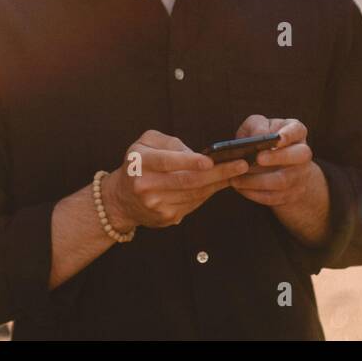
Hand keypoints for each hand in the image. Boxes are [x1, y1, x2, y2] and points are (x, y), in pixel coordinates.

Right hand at [103, 130, 248, 230]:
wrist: (121, 199)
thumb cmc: (138, 164)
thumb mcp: (145, 143)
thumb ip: (169, 143)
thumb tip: (197, 154)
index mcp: (139, 162)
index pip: (166, 161)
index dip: (189, 161)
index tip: (210, 160)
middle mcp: (145, 185)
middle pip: (187, 180)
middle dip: (217, 173)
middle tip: (240, 165)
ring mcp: (156, 205)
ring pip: (194, 193)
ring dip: (218, 183)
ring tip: (237, 172)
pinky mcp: (166, 217)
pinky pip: (193, 203)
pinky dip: (209, 193)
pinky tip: (220, 184)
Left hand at [228, 115, 318, 206]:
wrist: (276, 167)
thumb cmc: (262, 141)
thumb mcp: (258, 126)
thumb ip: (256, 126)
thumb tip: (258, 135)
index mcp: (295, 132)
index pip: (297, 130)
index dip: (289, 134)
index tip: (278, 138)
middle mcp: (302, 154)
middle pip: (299, 156)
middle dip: (278, 157)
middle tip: (258, 158)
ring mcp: (299, 176)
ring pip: (283, 180)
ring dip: (258, 180)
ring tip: (236, 178)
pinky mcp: (291, 194)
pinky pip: (274, 197)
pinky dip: (254, 193)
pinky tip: (240, 188)